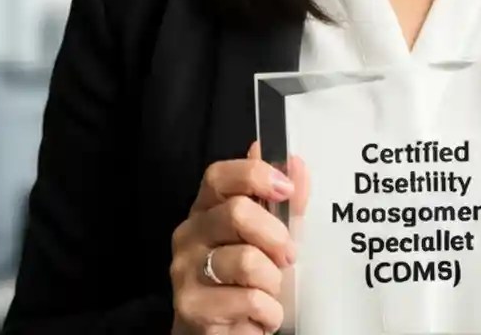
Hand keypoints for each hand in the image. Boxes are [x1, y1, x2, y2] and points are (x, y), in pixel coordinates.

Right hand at [170, 141, 307, 334]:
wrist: (222, 333)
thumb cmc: (246, 281)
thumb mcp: (270, 238)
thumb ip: (284, 203)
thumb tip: (296, 163)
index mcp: (207, 210)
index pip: (219, 176)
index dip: (254, 175)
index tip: (286, 189)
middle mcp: (190, 234)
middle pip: (236, 213)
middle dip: (275, 236)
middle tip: (288, 256)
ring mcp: (185, 270)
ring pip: (246, 260)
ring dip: (273, 280)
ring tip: (269, 291)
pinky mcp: (191, 306)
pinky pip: (249, 299)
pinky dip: (269, 311)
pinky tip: (262, 313)